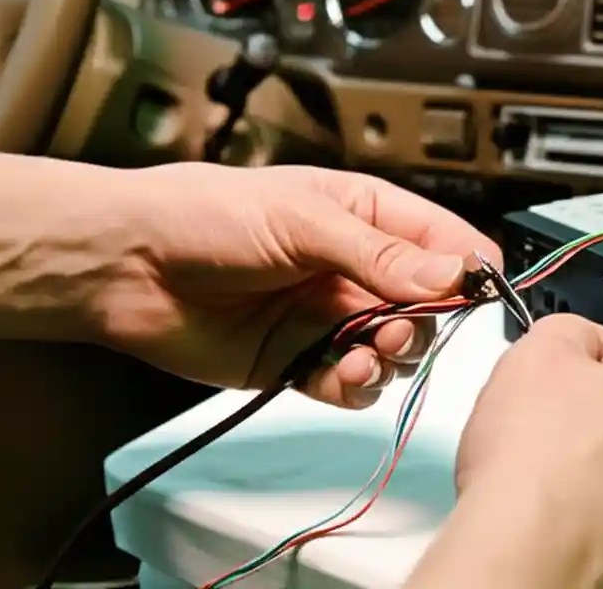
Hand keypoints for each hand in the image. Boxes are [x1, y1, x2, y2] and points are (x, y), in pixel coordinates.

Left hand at [89, 162, 498, 407]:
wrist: (126, 265)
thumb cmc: (203, 215)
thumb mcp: (303, 220)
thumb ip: (381, 254)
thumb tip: (453, 276)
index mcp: (365, 216)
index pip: (444, 243)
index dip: (467, 270)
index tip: (476, 294)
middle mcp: (355, 268)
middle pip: (428, 307)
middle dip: (423, 324)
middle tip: (398, 330)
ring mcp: (329, 316)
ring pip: (395, 351)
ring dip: (390, 359)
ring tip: (364, 354)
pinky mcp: (300, 361)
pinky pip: (352, 385)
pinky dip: (356, 387)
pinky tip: (342, 375)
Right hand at [408, 314, 602, 587]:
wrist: (526, 565)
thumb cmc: (541, 466)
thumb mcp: (542, 349)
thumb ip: (571, 331)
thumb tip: (576, 344)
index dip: (579, 363)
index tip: (549, 382)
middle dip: (594, 418)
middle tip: (543, 429)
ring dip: (595, 471)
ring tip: (547, 479)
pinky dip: (593, 519)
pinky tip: (558, 517)